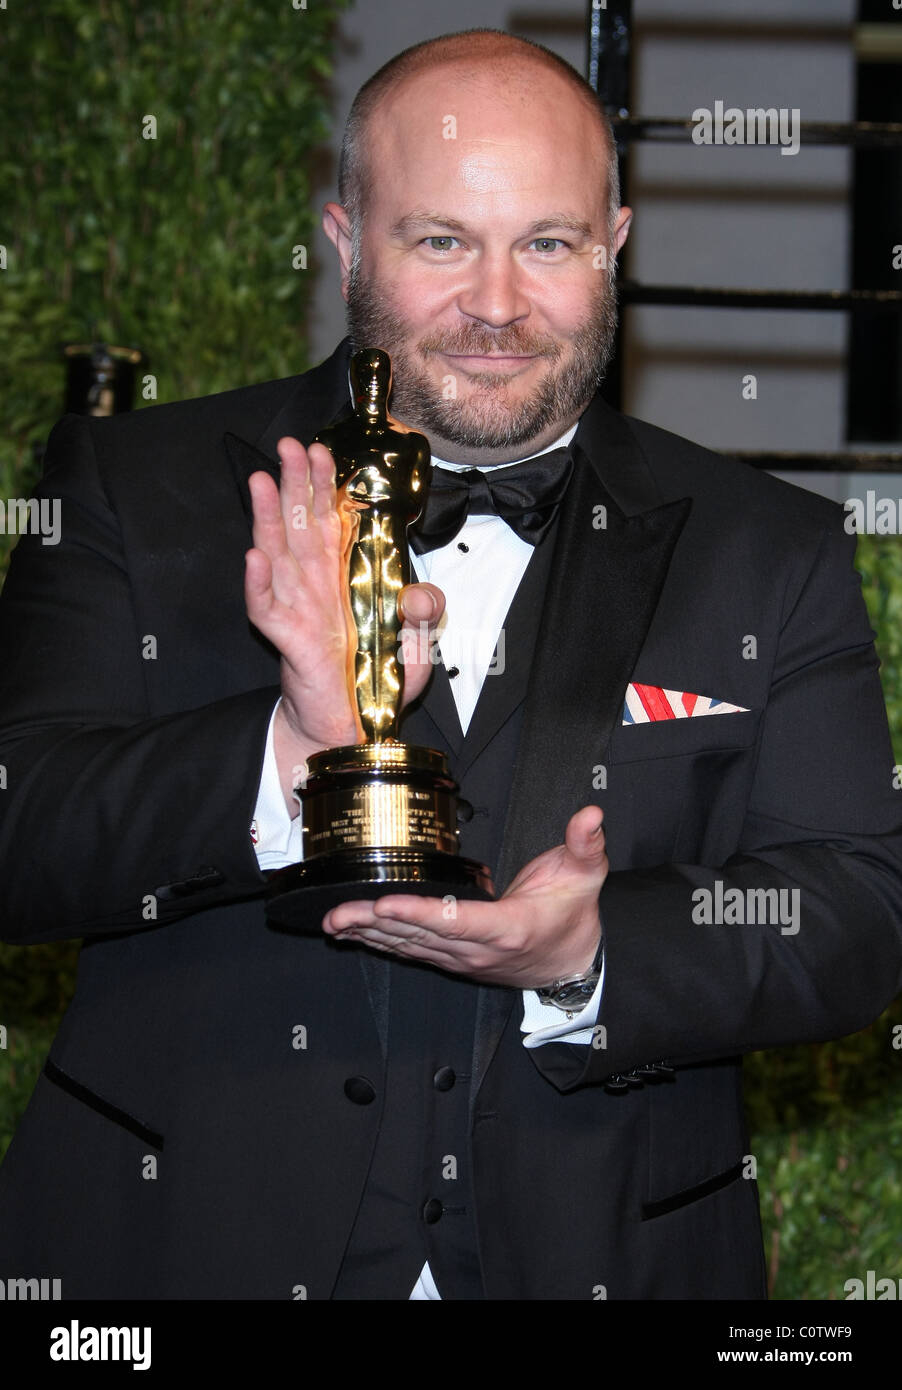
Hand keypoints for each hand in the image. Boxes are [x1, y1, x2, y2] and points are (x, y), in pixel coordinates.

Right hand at [244, 435, 443, 811]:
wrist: (353, 731)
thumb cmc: (376, 687)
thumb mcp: (415, 648)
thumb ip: (423, 615)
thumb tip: (421, 593)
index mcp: (343, 581)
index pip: (332, 523)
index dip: (327, 488)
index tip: (325, 452)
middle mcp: (316, 587)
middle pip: (301, 526)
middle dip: (295, 484)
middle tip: (288, 445)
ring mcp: (298, 610)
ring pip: (278, 554)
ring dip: (269, 517)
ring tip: (262, 481)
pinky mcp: (289, 640)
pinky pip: (267, 608)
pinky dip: (259, 583)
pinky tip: (255, 557)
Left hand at [322, 806, 607, 988]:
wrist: (574, 963)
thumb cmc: (573, 916)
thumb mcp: (586, 875)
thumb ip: (585, 844)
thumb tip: (591, 815)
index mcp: (509, 929)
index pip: (457, 920)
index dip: (419, 912)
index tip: (386, 902)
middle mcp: (479, 950)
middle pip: (420, 936)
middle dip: (375, 923)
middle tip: (338, 911)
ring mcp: (463, 960)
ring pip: (410, 947)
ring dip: (369, 935)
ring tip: (335, 922)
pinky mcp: (453, 961)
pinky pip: (411, 952)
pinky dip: (380, 942)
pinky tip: (353, 935)